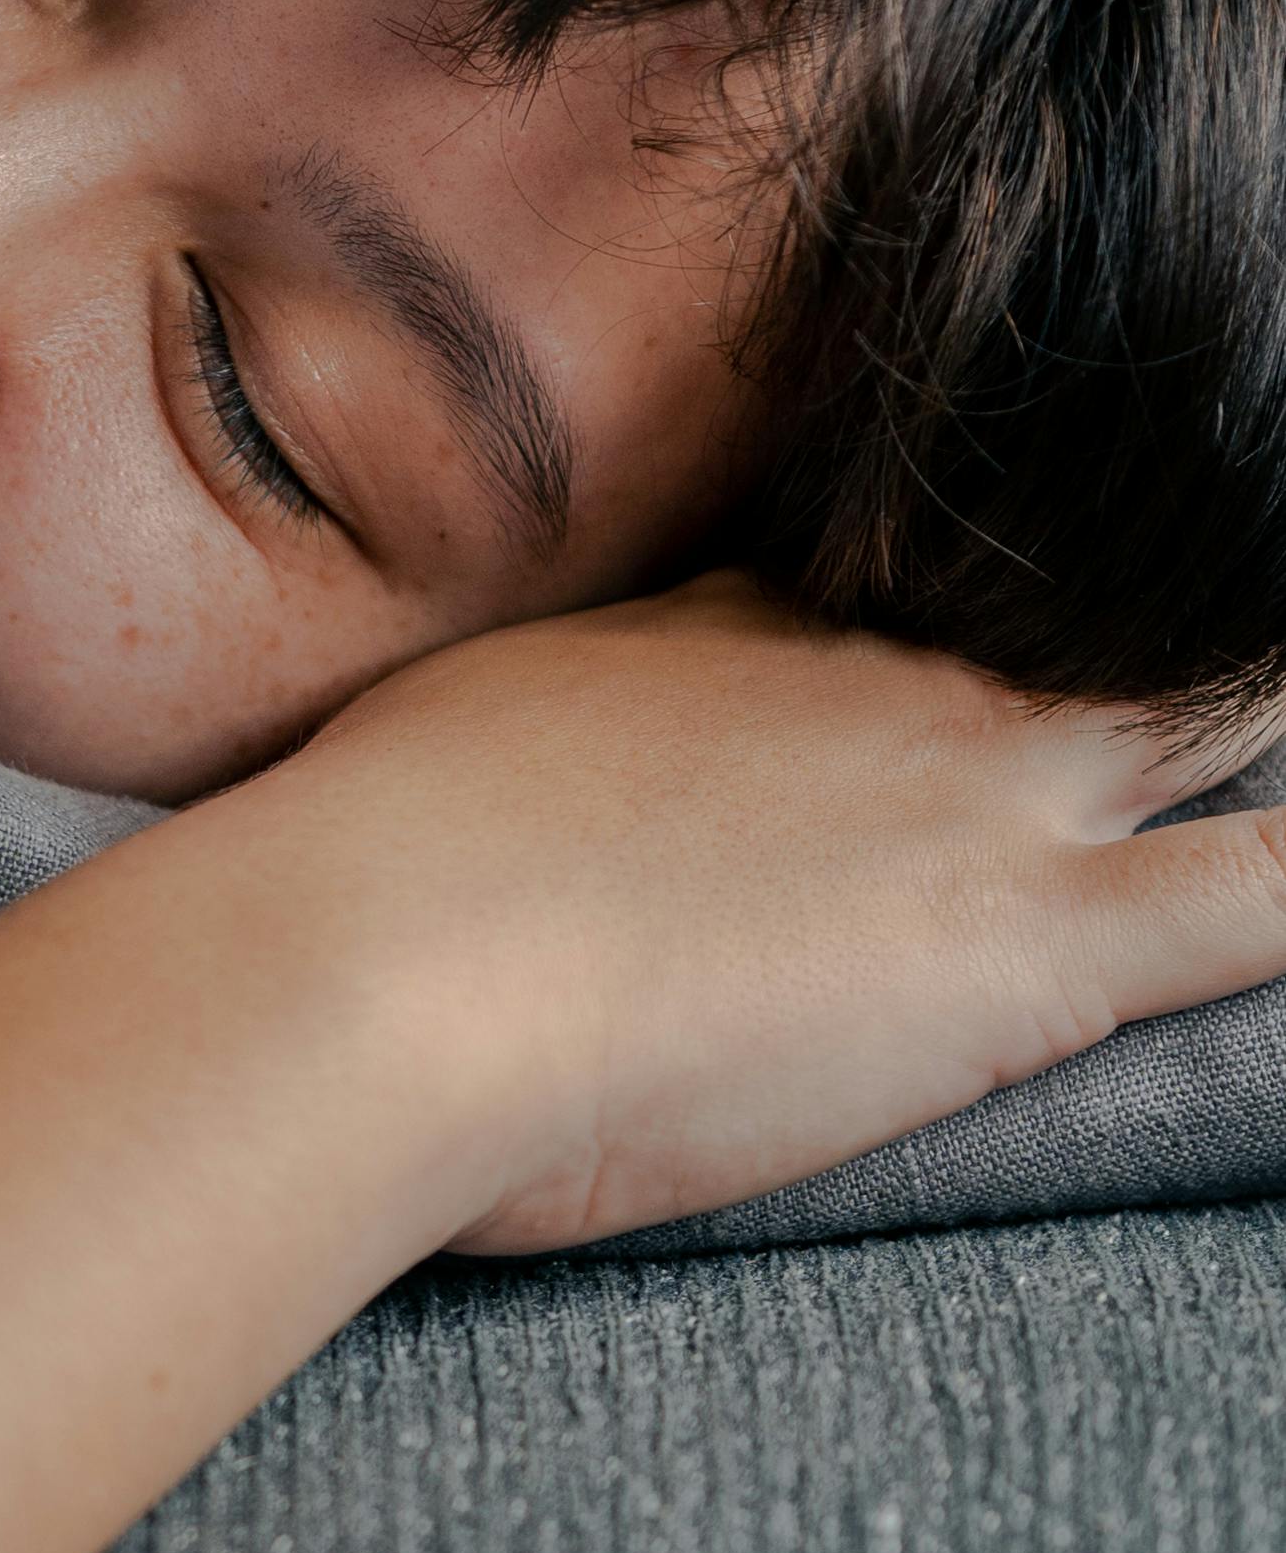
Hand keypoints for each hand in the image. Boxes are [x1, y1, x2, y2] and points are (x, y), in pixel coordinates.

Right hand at [265, 573, 1285, 1255]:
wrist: (379, 963)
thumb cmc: (358, 879)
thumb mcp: (437, 729)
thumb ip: (533, 729)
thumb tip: (530, 744)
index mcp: (746, 626)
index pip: (911, 589)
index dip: (964, 618)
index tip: (964, 657)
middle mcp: (889, 682)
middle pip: (1091, 620)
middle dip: (1161, 626)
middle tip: (1205, 642)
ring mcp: (979, 801)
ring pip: (1212, 711)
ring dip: (1254, 708)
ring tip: (1273, 710)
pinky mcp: (1032, 952)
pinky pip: (1264, 896)